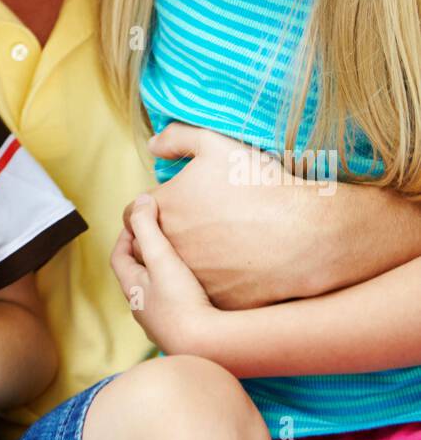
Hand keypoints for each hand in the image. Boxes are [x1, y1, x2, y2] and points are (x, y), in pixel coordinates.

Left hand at [112, 194, 214, 353]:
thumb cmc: (180, 302)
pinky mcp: (181, 335)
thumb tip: (141, 200)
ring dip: (162, 277)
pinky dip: (178, 296)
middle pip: (135, 277)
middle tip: (159, 239)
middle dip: (143, 256)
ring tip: (180, 263)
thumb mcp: (161, 257)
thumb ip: (148, 227)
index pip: (118, 258)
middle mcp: (143, 310)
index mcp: (133, 290)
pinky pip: (174, 310)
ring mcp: (161, 325)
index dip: (124, 237)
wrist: (206, 348)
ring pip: (155, 295)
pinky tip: (197, 293)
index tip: (136, 222)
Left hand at [139, 123, 309, 308]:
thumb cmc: (260, 184)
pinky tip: (229, 268)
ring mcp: (192, 278)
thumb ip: (176, 138)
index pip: (133, 216)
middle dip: (160, 237)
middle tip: (188, 228)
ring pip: (172, 274)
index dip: (147, 210)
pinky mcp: (216, 301)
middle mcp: (170, 247)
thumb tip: (153, 147)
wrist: (306, 233)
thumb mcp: (215, 144)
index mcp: (164, 209)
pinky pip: (201, 294)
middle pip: (148, 247)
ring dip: (182, 262)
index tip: (165, 208)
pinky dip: (208, 283)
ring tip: (209, 248)